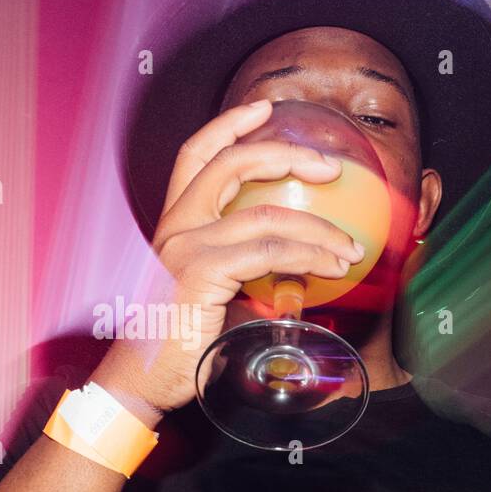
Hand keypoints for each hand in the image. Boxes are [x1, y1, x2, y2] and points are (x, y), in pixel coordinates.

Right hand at [92, 99, 365, 422]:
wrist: (141, 384)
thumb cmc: (177, 346)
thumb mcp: (214, 297)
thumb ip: (247, 275)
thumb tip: (297, 272)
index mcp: (174, 226)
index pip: (196, 157)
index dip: (230, 125)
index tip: (265, 108)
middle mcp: (174, 227)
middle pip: (231, 164)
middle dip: (287, 156)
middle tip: (329, 167)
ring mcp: (183, 247)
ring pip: (265, 215)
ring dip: (318, 229)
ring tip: (349, 247)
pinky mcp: (198, 274)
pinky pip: (267, 252)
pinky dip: (308, 256)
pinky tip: (330, 267)